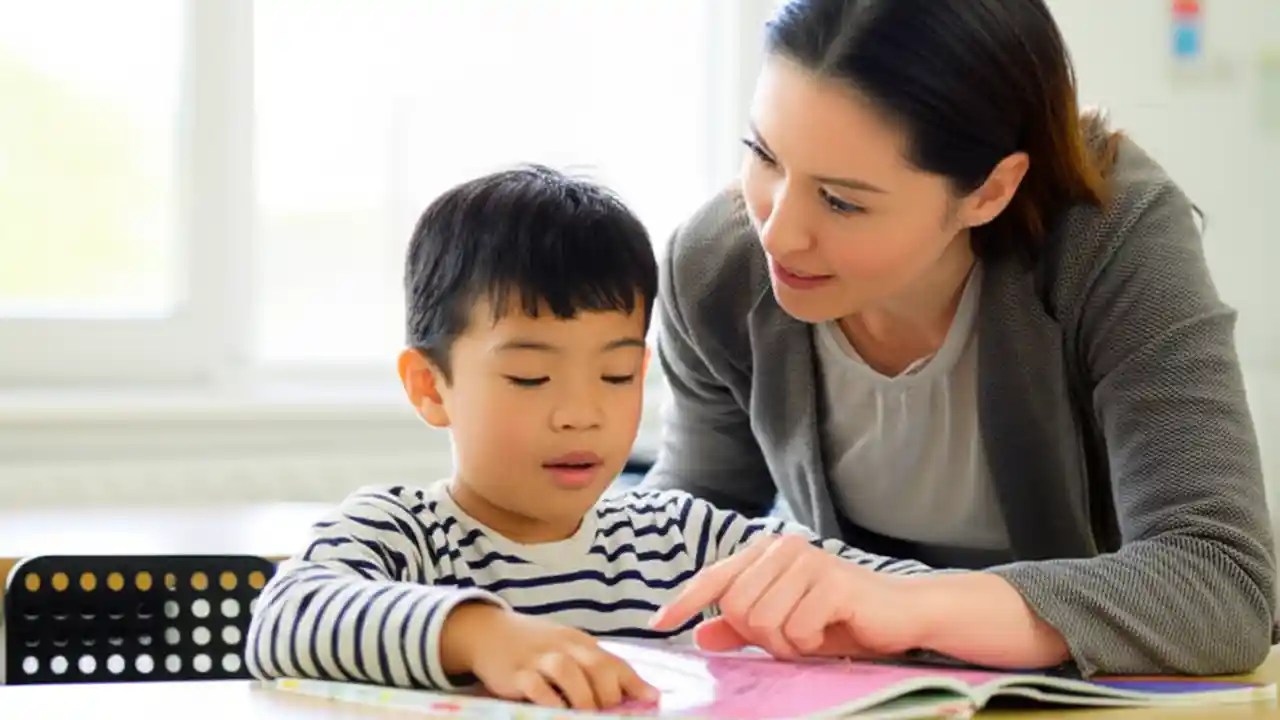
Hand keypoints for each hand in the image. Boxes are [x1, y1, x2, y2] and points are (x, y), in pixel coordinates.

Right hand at [440, 602, 657, 709]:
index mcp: (580, 642)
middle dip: (609, 692)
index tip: (652, 700)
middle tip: (611, 712)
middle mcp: (563, 647)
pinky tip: (558, 712)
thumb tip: (638, 694)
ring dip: (582, 697)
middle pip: (595, 665)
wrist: (488, 631)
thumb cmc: (536, 646)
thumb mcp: (567, 649)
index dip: (634, 682)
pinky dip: (550, 701)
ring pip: (567, 672)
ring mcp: (538, 658)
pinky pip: (535, 687)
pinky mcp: (516, 673)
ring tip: (587, 715)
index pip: (613, 661)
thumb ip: (596, 668)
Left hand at [649, 535, 925, 659]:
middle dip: (760, 636)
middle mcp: (782, 548)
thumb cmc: (839, 619)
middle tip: (793, 637)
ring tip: (812, 633)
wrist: (899, 616)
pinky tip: (829, 630)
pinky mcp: (831, 581)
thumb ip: (743, 628)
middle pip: (737, 607)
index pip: (714, 577)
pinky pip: (795, 628)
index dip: (684, 601)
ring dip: (787, 642)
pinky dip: (808, 643)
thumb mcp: (784, 627)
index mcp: (766, 553)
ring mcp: (807, 561)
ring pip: (763, 620)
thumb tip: (701, 633)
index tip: (657, 624)